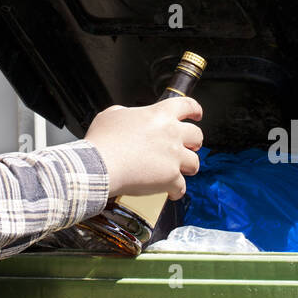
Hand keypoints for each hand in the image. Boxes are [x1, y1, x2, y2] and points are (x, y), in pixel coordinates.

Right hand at [85, 94, 202, 201]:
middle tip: (186, 147)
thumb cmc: (103, 141)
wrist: (99, 165)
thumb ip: (126, 113)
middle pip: (197, 135)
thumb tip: (128, 117)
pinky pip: (181, 187)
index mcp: (159, 115)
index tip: (196, 114)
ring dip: (187, 167)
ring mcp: (173, 156)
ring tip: (178, 170)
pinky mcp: (171, 178)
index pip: (187, 105)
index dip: (194, 110)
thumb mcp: (112, 115)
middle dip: (193, 142)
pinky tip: (170, 192)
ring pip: (195, 162)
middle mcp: (171, 133)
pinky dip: (176, 191)